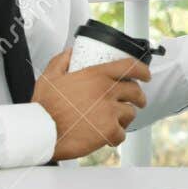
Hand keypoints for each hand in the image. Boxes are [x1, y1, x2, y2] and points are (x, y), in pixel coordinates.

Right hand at [32, 48, 149, 159]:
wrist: (41, 132)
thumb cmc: (44, 107)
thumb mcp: (50, 77)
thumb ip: (61, 61)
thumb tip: (70, 52)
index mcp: (96, 75)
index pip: (130, 66)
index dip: (143, 70)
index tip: (146, 75)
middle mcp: (106, 91)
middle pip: (135, 92)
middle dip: (138, 97)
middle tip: (135, 102)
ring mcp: (110, 111)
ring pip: (130, 113)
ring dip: (124, 117)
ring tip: (114, 121)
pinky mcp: (109, 130)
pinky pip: (121, 134)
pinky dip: (115, 137)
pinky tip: (106, 136)